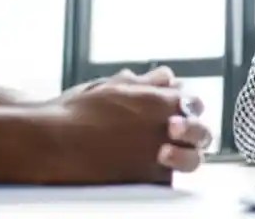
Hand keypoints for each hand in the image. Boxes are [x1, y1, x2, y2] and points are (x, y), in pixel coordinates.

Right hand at [25, 67, 209, 183]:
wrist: (54, 142)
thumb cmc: (78, 112)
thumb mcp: (113, 86)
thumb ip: (145, 82)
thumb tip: (165, 76)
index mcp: (161, 100)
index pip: (192, 100)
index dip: (186, 105)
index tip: (177, 109)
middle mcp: (167, 127)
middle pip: (200, 130)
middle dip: (194, 130)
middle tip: (176, 132)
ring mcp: (160, 155)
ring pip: (193, 157)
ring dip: (186, 154)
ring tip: (167, 153)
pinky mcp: (148, 178)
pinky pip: (170, 178)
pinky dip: (165, 173)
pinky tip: (153, 168)